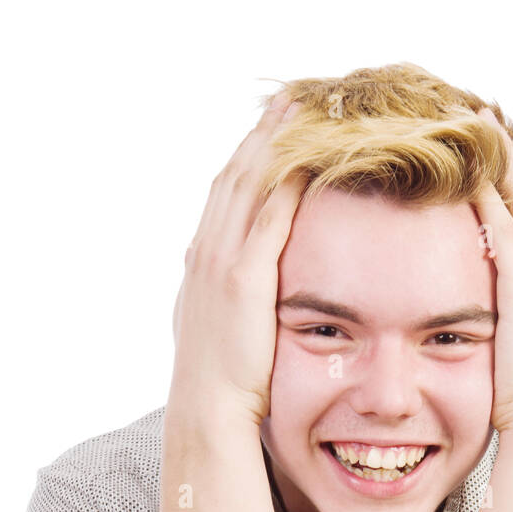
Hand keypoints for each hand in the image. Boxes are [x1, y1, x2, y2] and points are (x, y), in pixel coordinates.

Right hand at [166, 94, 306, 432]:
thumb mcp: (216, 334)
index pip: (224, 194)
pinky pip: (270, 211)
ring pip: (251, 181)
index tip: (270, 128)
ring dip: (277, 141)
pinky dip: (289, 176)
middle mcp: (205, 251)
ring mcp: (222, 261)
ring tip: (305, 105)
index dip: (247, 157)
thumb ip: (221, 301)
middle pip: (236, 174)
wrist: (208, 414)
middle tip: (290, 97)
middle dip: (262, 134)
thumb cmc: (221, 389)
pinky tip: (313, 152)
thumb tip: (225, 288)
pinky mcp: (245, 276)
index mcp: (200, 262)